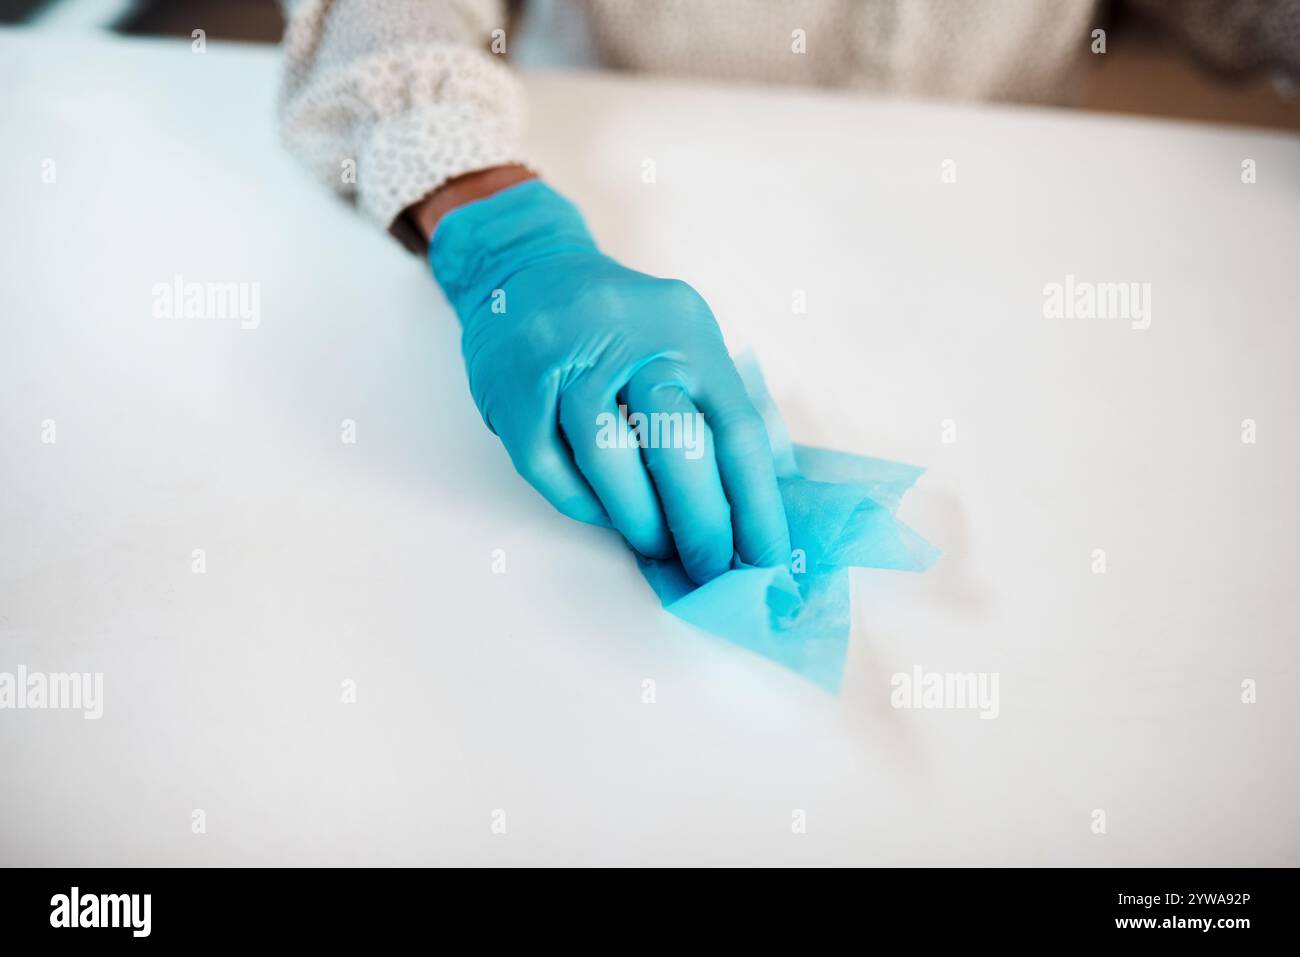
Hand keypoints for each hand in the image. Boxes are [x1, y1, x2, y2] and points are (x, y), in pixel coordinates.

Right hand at [426, 177, 789, 584]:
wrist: (524, 268)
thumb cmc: (618, 326)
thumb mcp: (681, 340)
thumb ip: (717, 409)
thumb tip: (758, 507)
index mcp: (686, 330)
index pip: (736, 428)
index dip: (757, 503)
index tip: (767, 558)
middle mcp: (630, 335)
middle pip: (676, 443)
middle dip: (701, 524)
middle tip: (711, 569)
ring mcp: (565, 357)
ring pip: (608, 457)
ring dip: (639, 519)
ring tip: (658, 549)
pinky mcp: (514, 386)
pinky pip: (550, 466)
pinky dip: (583, 503)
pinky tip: (605, 516)